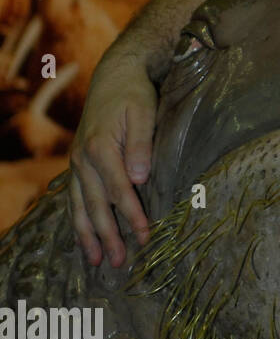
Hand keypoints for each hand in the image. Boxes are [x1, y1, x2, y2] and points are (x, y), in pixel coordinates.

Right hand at [67, 57, 156, 266]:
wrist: (114, 76)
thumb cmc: (134, 95)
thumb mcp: (144, 113)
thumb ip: (142, 145)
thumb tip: (139, 177)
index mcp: (101, 148)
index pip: (119, 190)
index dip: (132, 216)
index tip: (145, 236)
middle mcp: (84, 159)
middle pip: (97, 205)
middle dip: (109, 235)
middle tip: (120, 262)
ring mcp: (77, 163)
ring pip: (81, 206)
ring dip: (89, 235)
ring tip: (98, 260)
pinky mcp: (79, 164)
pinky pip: (75, 198)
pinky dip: (78, 220)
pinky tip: (84, 239)